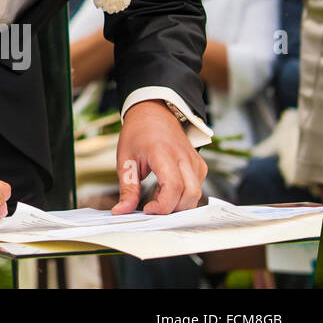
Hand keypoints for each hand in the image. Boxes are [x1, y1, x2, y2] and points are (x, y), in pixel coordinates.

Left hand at [112, 100, 207, 214]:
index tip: (146, 209)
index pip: (173, 187)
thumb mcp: (125, 159)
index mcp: (164, 153)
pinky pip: (196, 188)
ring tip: (156, 196)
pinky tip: (165, 190)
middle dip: (171, 209)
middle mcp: (184, 157)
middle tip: (151, 207)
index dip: (162, 205)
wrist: (154, 112)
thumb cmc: (138, 133)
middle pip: (189, 195)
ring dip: (178, 204)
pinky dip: (183, 196)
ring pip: (195, 194)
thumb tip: (122, 211)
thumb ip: (127, 187)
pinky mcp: (200, 166)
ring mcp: (195, 161)